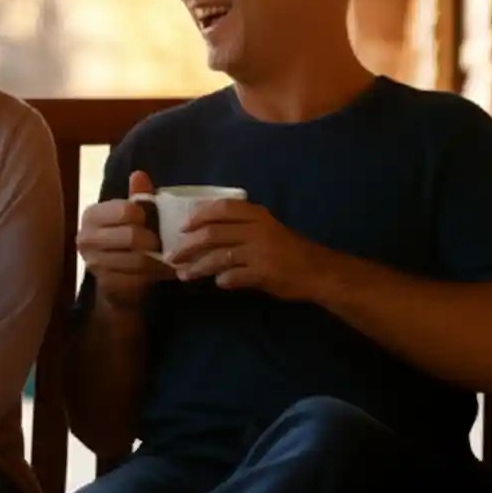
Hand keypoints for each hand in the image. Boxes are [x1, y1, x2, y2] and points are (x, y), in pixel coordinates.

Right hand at [76, 171, 172, 308]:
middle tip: (162, 243)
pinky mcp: (106, 284)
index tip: (150, 220)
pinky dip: (155, 274)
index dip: (145, 215)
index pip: (125, 210)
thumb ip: (138, 195)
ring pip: (137, 260)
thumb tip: (139, 175)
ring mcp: (94, 264)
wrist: (115, 277)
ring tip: (169, 257)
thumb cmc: (125, 238)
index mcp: (92, 215)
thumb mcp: (133, 214)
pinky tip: (163, 270)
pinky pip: (138, 279)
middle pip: (131, 236)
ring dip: (158, 260)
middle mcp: (86, 239)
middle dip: (153, 240)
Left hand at [166, 199, 334, 301]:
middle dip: (189, 245)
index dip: (200, 215)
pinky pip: (233, 276)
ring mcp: (259, 252)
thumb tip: (206, 232)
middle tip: (173, 256)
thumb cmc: (289, 249)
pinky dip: (222, 280)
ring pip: (218, 257)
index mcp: (258, 215)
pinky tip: (218, 283)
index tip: (184, 226)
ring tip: (185, 275)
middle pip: (213, 233)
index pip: (222, 208)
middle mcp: (257, 230)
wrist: (318, 271)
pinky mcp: (262, 273)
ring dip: (198, 267)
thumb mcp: (268, 228)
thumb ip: (242, 227)